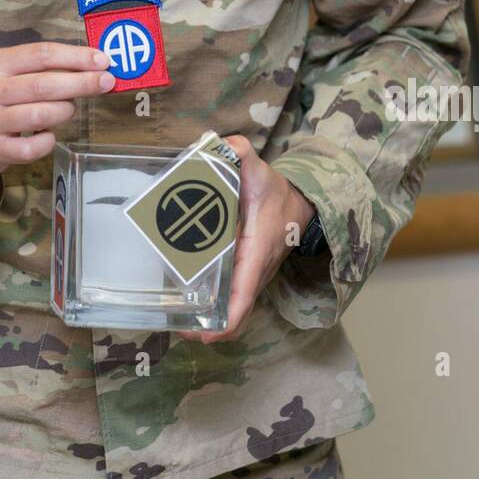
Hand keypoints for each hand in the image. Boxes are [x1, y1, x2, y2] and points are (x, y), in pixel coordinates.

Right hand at [0, 41, 114, 175]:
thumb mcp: (6, 71)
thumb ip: (41, 66)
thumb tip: (90, 64)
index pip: (41, 54)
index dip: (76, 56)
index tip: (102, 60)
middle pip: (44, 84)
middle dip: (82, 82)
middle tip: (106, 82)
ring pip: (41, 115)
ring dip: (65, 110)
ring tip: (70, 108)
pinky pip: (33, 148)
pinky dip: (49, 140)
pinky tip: (49, 134)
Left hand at [177, 134, 315, 344]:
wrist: (300, 203)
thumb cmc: (275, 190)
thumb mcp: (257, 167)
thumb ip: (238, 153)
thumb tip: (219, 146)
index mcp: (257, 251)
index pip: (243, 296)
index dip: (225, 320)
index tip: (202, 332)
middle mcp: (255, 271)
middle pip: (236, 315)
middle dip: (210, 329)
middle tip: (178, 328)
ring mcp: (252, 276)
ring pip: (234, 311)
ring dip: (210, 322)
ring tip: (178, 320)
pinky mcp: (247, 274)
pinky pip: (233, 299)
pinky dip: (216, 309)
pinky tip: (189, 300)